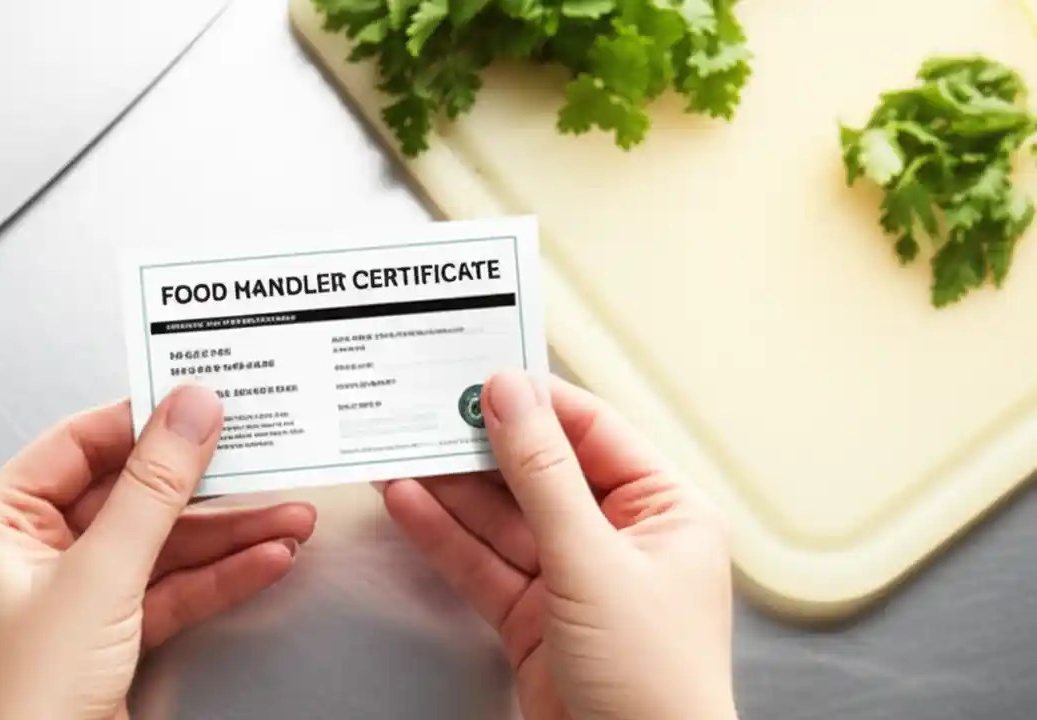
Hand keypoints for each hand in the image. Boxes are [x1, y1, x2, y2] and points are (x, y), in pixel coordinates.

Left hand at [0, 385, 316, 719]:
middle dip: (207, 488)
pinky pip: (174, 589)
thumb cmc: (23, 704)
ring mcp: (75, 597)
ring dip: (229, 534)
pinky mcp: (112, 636)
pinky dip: (222, 577)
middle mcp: (31, 556)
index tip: (202, 401)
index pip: (79, 445)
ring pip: (163, 545)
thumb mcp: (98, 578)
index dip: (144, 420)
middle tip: (259, 458)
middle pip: (132, 496)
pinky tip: (266, 559)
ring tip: (287, 516)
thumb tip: (187, 413)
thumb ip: (151, 490)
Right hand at [380, 371, 734, 719]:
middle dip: (482, 447)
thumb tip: (510, 397)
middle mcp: (621, 539)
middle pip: (541, 473)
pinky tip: (410, 504)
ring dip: (453, 490)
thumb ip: (543, 476)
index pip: (592, 432)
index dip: (535, 402)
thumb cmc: (655, 683)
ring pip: (504, 519)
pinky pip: (485, 564)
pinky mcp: (535, 617)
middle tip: (427, 410)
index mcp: (665, 511)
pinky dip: (446, 537)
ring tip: (402, 450)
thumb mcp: (593, 562)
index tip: (481, 374)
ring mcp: (574, 579)